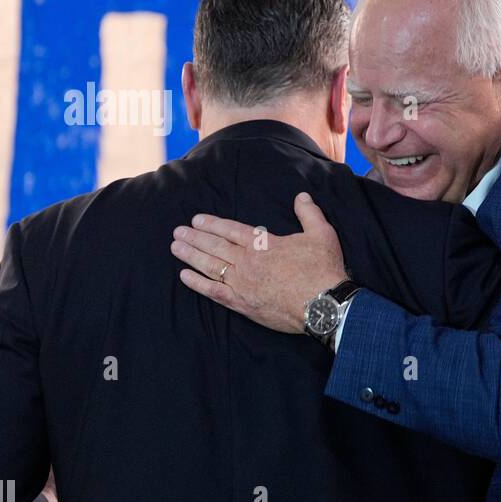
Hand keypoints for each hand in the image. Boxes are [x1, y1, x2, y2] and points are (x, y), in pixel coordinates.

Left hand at [171, 192, 345, 333]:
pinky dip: (197, 283)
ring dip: (191, 255)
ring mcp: (242, 283)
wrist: (323, 305)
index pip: (231, 230)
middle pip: (215, 246)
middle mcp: (247, 261)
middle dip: (194, 237)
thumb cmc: (323, 269)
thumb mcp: (322, 234)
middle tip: (178, 232)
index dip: (212, 224)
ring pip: (210, 266)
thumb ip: (309, 213)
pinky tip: (184, 276)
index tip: (196, 220)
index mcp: (263, 243)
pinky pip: (213, 291)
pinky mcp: (242, 303)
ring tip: (176, 247)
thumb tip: (301, 196)